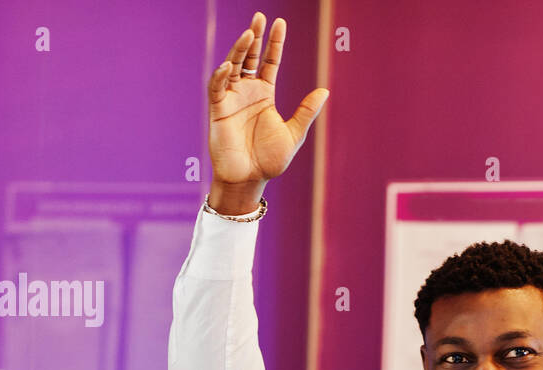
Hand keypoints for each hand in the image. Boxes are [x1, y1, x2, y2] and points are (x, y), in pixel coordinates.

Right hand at [206, 13, 328, 210]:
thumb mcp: (293, 134)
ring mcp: (231, 98)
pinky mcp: (217, 109)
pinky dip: (221, 76)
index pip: (269, 62)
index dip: (274, 43)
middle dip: (254, 37)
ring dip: (239, 50)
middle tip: (259, 17)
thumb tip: (325, 91)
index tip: (279, 23)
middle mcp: (247, 92)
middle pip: (249, 57)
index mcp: (265, 95)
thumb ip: (306, 112)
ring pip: (232, 66)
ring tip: (249, 34)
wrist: (249, 180)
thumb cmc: (270, 160)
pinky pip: (217, 87)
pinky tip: (229, 66)